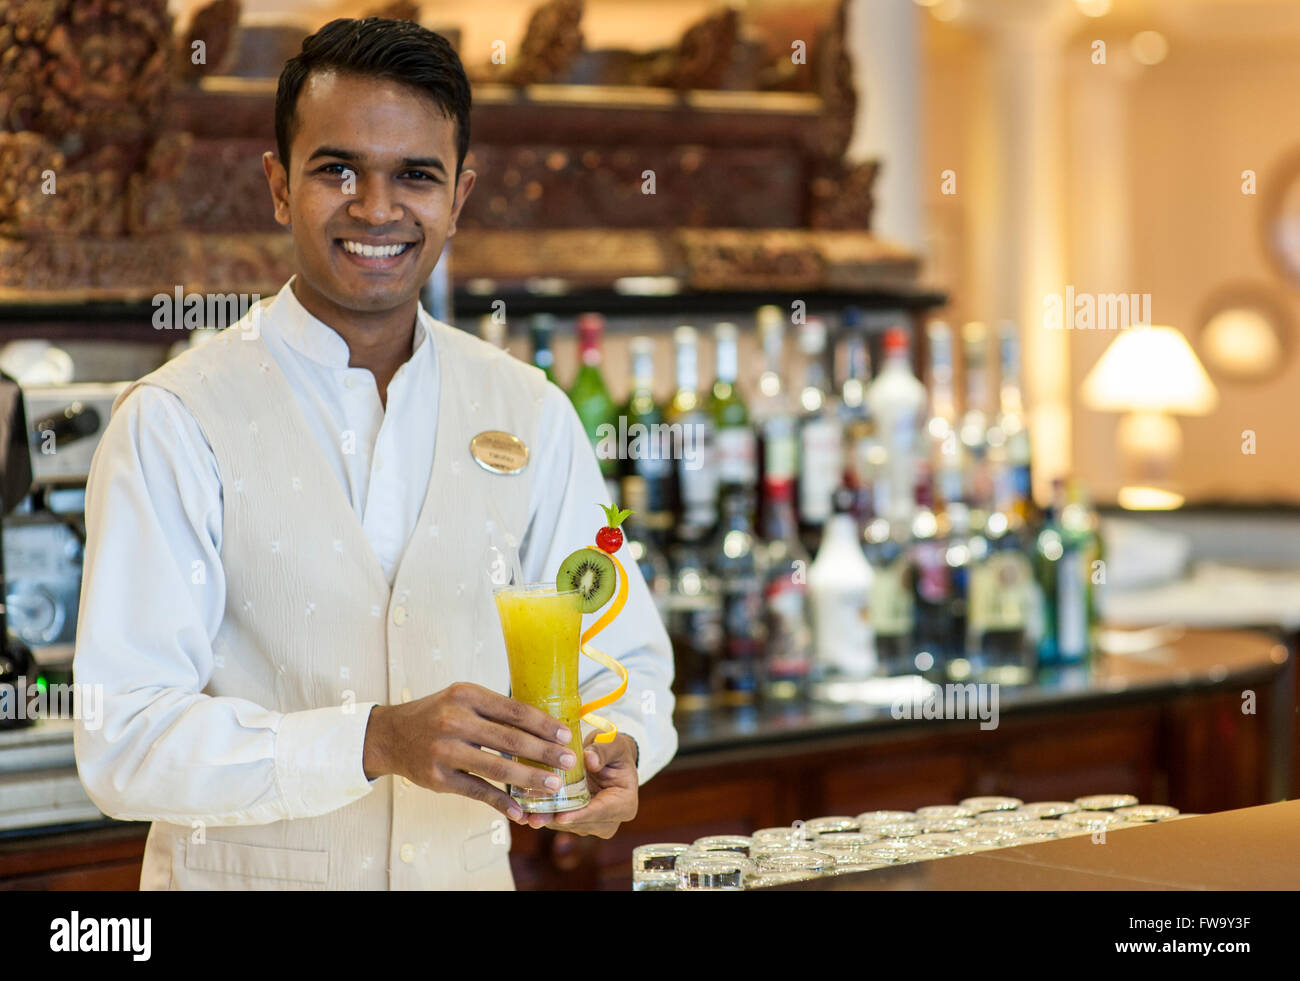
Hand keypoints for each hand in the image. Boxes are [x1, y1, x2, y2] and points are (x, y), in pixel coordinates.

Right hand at [363, 683, 575, 825]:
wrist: (391, 735)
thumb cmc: (437, 714)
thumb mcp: (463, 699)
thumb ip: (495, 710)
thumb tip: (543, 726)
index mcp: (466, 695)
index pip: (514, 710)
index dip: (543, 725)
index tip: (566, 735)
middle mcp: (454, 721)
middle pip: (510, 740)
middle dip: (544, 753)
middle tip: (567, 762)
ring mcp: (444, 751)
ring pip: (497, 768)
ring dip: (529, 780)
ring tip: (552, 785)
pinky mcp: (438, 778)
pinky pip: (477, 791)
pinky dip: (500, 802)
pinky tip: (519, 810)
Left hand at [525, 732, 637, 837]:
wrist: (609, 760)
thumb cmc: (614, 751)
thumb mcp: (613, 745)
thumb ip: (603, 751)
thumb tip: (589, 759)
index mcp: (624, 804)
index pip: (601, 811)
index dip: (580, 814)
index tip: (561, 816)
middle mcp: (610, 820)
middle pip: (581, 823)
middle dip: (556, 820)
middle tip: (533, 818)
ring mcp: (592, 823)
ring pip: (567, 824)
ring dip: (546, 819)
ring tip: (524, 815)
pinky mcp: (577, 821)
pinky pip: (559, 820)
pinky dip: (544, 815)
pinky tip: (524, 812)